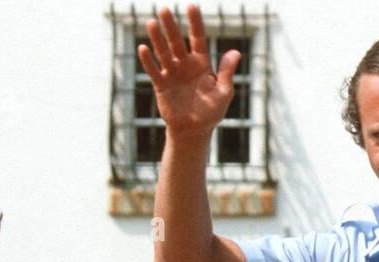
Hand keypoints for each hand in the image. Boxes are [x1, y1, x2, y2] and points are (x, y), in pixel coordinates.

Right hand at [138, 5, 240, 141]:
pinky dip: (148, 61)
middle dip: (170, 26)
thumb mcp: (224, 93)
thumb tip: (235, 52)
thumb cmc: (211, 113)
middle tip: (164, 9)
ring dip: (157, 38)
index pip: (198, 38)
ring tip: (151, 23)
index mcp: (201, 63)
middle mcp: (185, 65)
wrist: (194, 131)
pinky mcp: (161, 86)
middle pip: (177, 41)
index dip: (195, 23)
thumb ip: (226, 72)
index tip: (191, 6)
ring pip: (163, 53)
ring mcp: (172, 74)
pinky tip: (143, 48)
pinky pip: (154, 71)